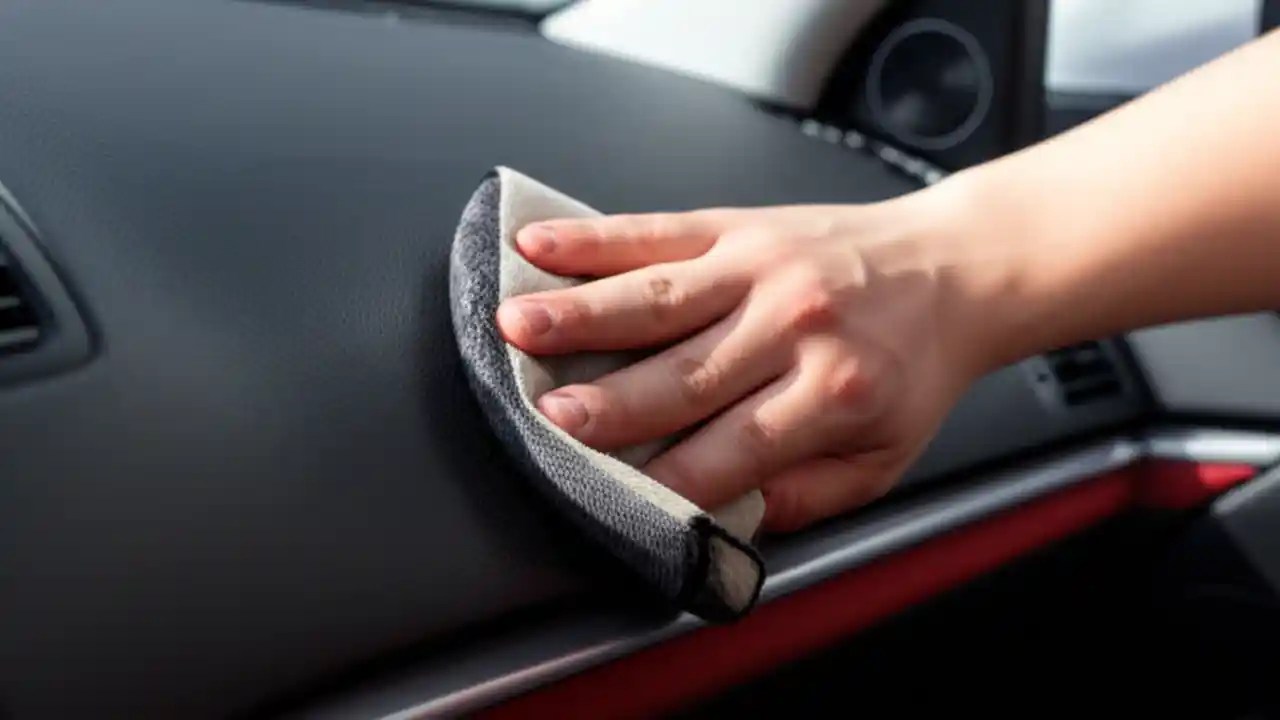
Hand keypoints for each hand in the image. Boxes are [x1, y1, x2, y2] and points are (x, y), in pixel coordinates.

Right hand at [495, 190, 981, 531]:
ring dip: (581, 313)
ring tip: (517, 327)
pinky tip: (540, 248)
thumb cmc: (909, 368)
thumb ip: (804, 497)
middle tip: (544, 416)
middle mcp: (792, 327)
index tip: (604, 496)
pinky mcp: (737, 226)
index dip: (663, 482)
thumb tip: (725, 520)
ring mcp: (760, 268)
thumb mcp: (881, 459)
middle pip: (683, 376)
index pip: (729, 453)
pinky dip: (592, 240)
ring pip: (657, 298)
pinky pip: (655, 231)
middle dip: (608, 401)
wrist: (951, 270)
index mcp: (831, 394)